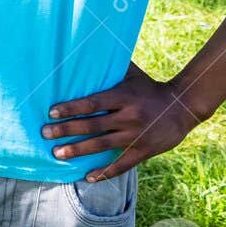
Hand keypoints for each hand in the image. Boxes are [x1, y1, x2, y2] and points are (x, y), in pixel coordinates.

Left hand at [44, 62, 203, 180]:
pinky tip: (88, 177)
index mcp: (123, 97)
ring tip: (57, 154)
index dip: (71, 108)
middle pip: (93, 125)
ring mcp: (136, 135)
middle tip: (45, 134)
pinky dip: (105, 172)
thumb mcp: (131, 74)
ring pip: (102, 145)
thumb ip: (110, 67)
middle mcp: (129, 116)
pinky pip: (123, 164)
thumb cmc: (149, 88)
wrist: (183, 107)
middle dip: (66, 130)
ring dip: (78, 150)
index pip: (92, 103)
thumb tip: (85, 49)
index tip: (51, 113)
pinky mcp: (145, 150)